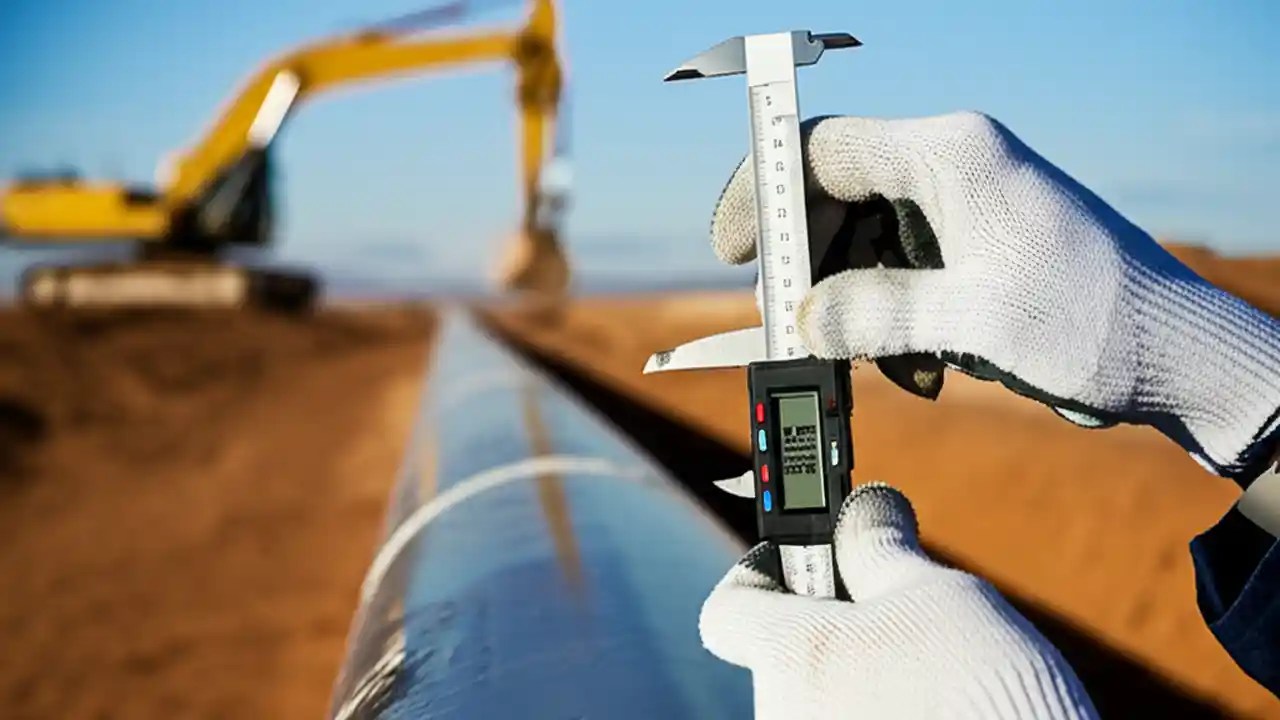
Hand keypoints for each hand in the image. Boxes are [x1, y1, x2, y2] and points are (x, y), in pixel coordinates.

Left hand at [699, 483, 1096, 719]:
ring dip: (860, 681)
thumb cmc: (980, 689)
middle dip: (833, 631)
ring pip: (821, 702)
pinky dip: (880, 715)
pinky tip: (934, 714)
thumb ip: (877, 547)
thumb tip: (861, 509)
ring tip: (932, 682)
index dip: (761, 575)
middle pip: (785, 656)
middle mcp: (781, 713)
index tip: (803, 560)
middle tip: (896, 621)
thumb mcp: (934, 594)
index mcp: (790, 655)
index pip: (728, 608)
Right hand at [710, 111, 1279, 478]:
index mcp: (952, 155)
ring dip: (851, 301)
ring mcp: (967, 205)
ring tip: (870, 360)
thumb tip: (802, 320)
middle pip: (838, 195)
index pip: (824, 149)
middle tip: (788, 323)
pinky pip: (902, 268)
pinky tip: (919, 364)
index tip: (730, 249)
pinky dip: (890, 315)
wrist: (1177, 355)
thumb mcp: (974, 322)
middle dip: (806, 263)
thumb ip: (875, 314)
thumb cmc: (1094, 322)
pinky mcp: (978, 244)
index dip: (764, 194)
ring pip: (865, 239)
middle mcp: (955, 166)